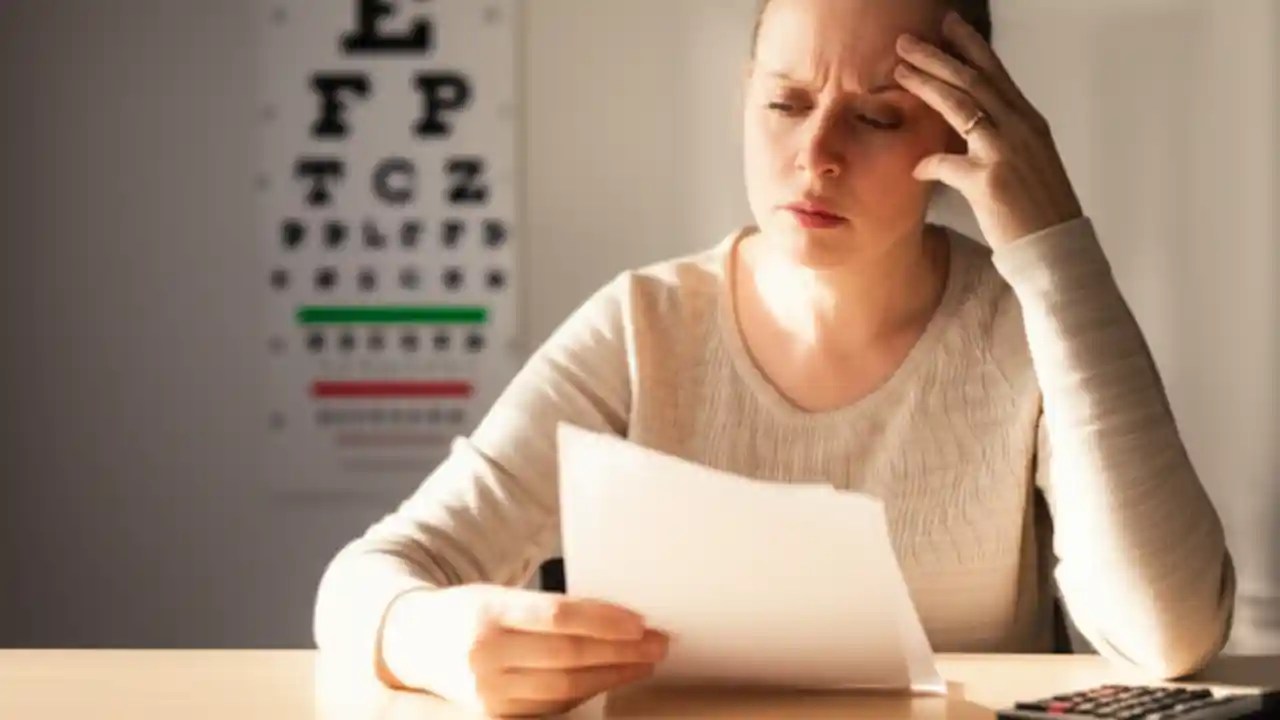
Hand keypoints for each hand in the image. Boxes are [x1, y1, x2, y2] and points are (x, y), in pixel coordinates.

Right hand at [380, 584, 668, 717]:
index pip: (556, 616)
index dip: (604, 621)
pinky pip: (552, 705)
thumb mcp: (499, 595)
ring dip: (612, 675)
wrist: (413, 643)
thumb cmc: (469, 611)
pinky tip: (611, 678)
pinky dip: (587, 691)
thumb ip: (547, 607)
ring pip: (565, 686)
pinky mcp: (494, 714)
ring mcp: (488, 690)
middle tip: (658, 643)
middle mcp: (486, 653)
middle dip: (620, 651)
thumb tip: (615, 616)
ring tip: (644, 662)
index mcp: (489, 611)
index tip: (640, 621)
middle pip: (567, 655)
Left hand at [894, 10, 1083, 248]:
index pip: (996, 74)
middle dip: (938, 56)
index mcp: (1028, 122)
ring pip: (961, 106)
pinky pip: (947, 164)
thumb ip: (992, 142)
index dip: (971, 47)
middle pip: (973, 81)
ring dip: (927, 85)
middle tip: (907, 40)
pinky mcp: (989, 181)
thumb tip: (959, 137)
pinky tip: (916, 168)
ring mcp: (1005, 152)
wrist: (1053, 247)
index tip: (949, 25)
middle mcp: (1020, 129)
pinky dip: (929, 164)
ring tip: (899, 70)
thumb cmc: (1036, 209)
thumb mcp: (1023, 163)